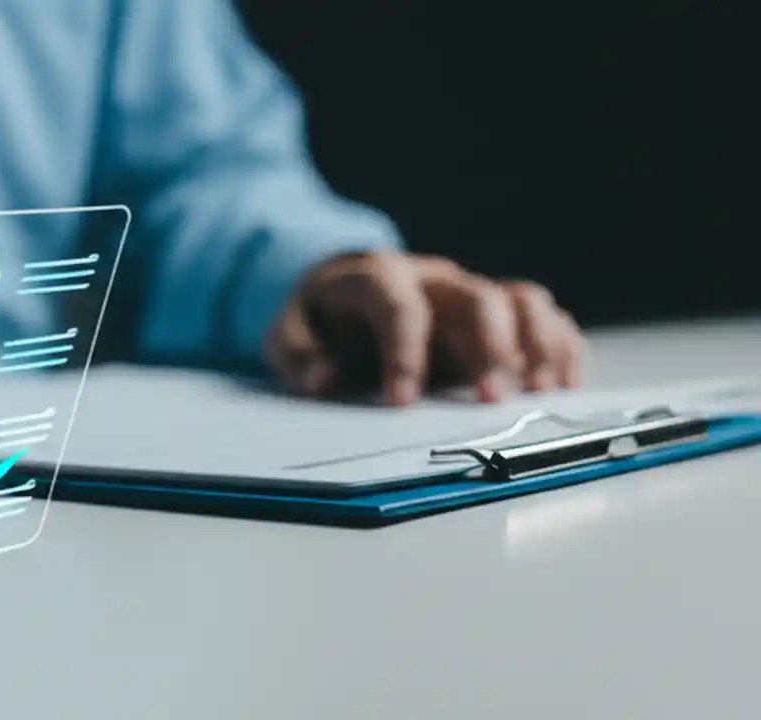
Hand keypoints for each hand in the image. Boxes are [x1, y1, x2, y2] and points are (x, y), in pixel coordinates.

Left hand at [267, 252, 585, 404]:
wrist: (342, 294)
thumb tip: (323, 381)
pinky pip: (543, 317)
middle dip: (490, 348)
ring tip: (542, 393)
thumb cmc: (318, 320)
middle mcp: (434, 281)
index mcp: (378, 278)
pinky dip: (561, 347)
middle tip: (491, 401)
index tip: (400, 403)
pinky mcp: (496, 315)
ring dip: (539, 345)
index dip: (403, 352)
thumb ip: (299, 357)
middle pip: (477, 297)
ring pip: (521, 301)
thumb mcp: (288, 334)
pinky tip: (564, 385)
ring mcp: (470, 294)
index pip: (399, 305)